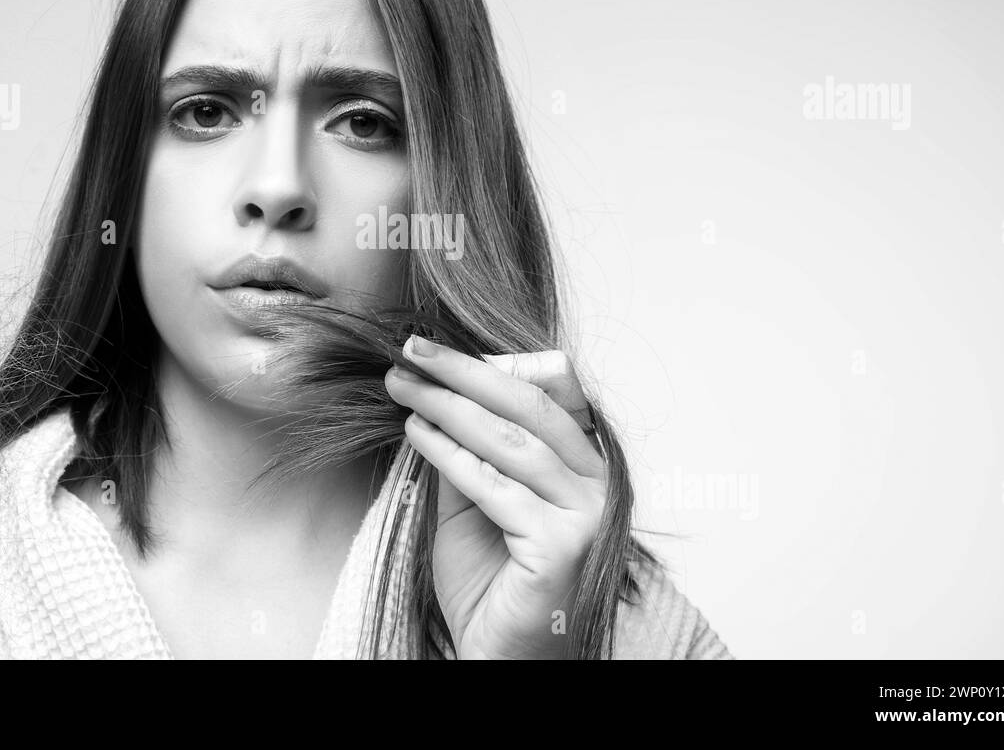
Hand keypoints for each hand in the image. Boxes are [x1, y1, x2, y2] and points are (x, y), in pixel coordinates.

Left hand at [383, 337, 605, 659]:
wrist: (499, 655)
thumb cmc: (489, 582)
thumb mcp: (473, 499)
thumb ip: (470, 448)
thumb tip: (435, 391)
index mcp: (586, 465)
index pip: (552, 393)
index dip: (495, 363)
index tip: (436, 349)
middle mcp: (600, 484)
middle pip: (531, 405)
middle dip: (465, 372)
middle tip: (411, 350)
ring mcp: (588, 515)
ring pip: (512, 441)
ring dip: (448, 406)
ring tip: (403, 388)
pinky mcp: (563, 546)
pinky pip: (496, 487)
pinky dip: (450, 455)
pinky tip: (416, 434)